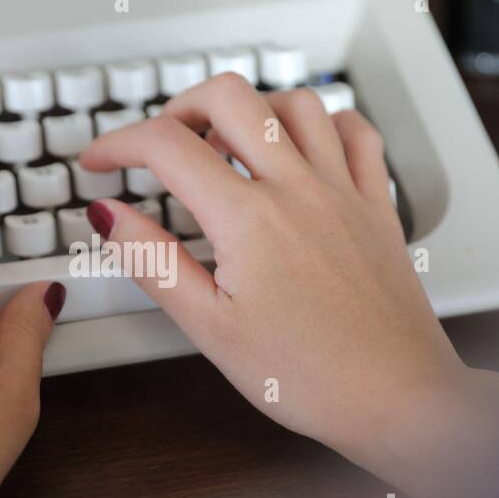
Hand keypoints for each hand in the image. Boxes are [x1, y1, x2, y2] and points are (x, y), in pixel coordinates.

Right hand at [79, 74, 498, 490]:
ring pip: (294, 103)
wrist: (398, 399)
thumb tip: (109, 216)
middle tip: (158, 145)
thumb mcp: (210, 328)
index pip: (166, 147)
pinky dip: (322, 122)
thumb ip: (153, 262)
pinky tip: (301, 146)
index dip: (118, 144)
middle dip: (178, 107)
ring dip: (249, 108)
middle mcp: (298, 189)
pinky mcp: (376, 206)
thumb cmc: (310, 378)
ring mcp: (343, 191)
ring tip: (224, 143)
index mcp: (249, 220)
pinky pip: (356, 133)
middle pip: (229, 97)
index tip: (100, 162)